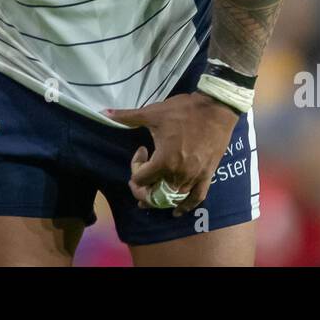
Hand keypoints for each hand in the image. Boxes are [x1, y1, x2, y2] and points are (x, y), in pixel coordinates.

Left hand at [106, 92, 239, 215]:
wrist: (216, 109)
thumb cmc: (183, 111)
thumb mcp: (153, 112)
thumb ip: (127, 117)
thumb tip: (103, 112)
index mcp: (163, 161)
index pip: (140, 179)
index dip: (134, 167)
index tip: (141, 150)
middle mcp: (178, 174)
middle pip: (155, 194)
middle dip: (144, 189)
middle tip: (140, 180)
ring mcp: (193, 177)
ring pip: (173, 198)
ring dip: (160, 197)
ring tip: (153, 193)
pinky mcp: (207, 176)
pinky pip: (196, 198)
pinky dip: (186, 206)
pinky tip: (177, 210)